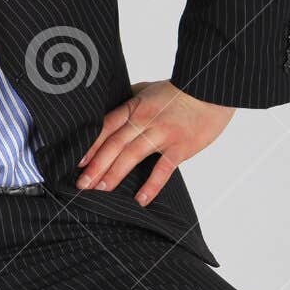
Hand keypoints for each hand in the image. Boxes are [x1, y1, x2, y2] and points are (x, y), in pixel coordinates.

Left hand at [75, 79, 235, 205]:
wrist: (213, 89)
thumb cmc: (181, 90)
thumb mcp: (149, 89)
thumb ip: (130, 101)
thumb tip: (111, 111)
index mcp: (134, 106)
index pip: (106, 127)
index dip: (90, 145)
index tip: (77, 163)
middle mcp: (145, 120)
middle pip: (115, 144)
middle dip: (96, 165)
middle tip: (81, 185)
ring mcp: (163, 133)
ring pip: (132, 155)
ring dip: (114, 174)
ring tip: (100, 189)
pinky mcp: (181, 147)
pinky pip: (163, 169)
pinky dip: (151, 185)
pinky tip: (140, 199)